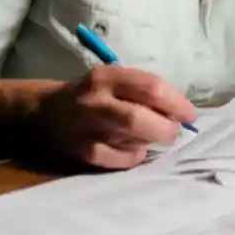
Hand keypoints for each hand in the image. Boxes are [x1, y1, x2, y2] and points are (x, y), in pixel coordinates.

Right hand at [37, 66, 196, 169]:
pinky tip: (134, 151)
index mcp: (107, 76)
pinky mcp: (83, 152)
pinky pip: (121, 159)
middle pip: (141, 118)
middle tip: (173, 132)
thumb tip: (180, 112)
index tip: (189, 115)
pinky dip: (135, 156)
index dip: (177, 103)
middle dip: (166, 128)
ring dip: (152, 141)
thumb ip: (144, 92)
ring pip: (133, 139)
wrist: (44, 114)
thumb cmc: (93, 96)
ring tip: (152, 138)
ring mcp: (87, 128)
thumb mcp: (114, 81)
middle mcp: (95, 100)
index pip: (152, 87)